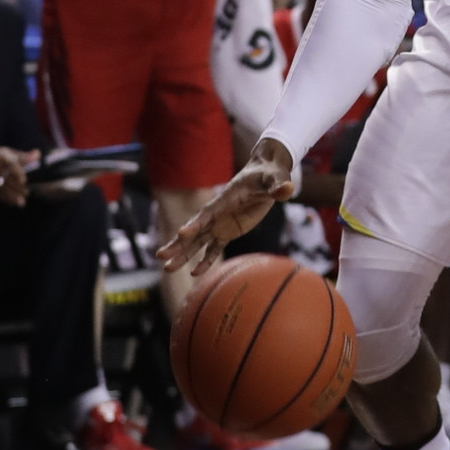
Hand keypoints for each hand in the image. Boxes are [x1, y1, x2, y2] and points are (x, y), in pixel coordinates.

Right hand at [0, 147, 33, 204]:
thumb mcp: (9, 153)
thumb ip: (24, 157)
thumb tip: (39, 154)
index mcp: (0, 154)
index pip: (9, 163)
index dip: (16, 172)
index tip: (23, 180)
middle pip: (5, 176)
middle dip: (16, 187)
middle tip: (26, 193)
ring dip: (10, 195)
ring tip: (21, 202)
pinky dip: (4, 197)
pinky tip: (12, 202)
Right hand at [156, 139, 295, 278]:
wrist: (267, 175)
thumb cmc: (269, 175)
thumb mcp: (274, 179)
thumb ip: (278, 186)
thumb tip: (288, 188)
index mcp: (226, 198)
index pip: (208, 212)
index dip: (196, 223)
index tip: (182, 233)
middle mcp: (218, 213)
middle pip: (195, 231)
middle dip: (178, 244)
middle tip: (161, 256)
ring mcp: (221, 223)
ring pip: (198, 242)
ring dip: (183, 254)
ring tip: (167, 268)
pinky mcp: (228, 231)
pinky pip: (214, 249)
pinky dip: (205, 261)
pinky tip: (194, 274)